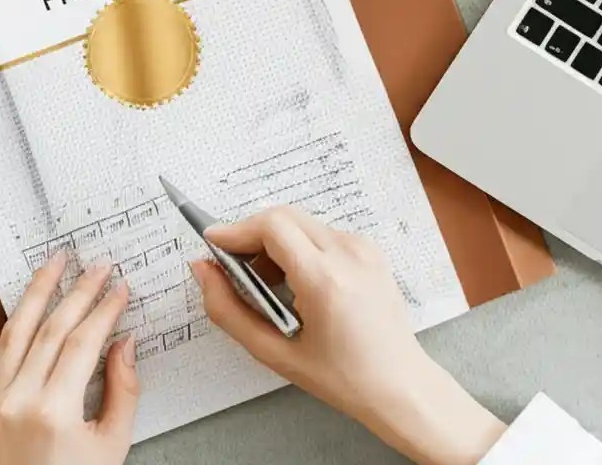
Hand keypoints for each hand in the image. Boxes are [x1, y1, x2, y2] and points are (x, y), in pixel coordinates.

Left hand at [0, 252, 139, 464]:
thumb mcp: (111, 446)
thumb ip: (122, 391)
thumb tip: (124, 344)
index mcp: (56, 411)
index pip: (84, 342)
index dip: (105, 310)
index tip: (121, 288)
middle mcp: (17, 401)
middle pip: (51, 330)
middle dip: (79, 291)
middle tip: (97, 265)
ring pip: (13, 334)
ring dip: (35, 293)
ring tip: (53, 264)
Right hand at [190, 207, 505, 464]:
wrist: (399, 383)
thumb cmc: (342, 377)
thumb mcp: (275, 353)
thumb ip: (229, 310)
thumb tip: (203, 270)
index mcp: (325, 279)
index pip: (272, 225)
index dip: (236, 230)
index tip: (214, 244)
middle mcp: (348, 253)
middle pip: (286, 216)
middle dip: (252, 235)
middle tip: (235, 267)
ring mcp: (364, 248)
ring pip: (304, 224)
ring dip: (276, 242)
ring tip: (266, 284)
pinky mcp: (371, 251)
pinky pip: (324, 233)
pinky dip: (301, 247)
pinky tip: (296, 283)